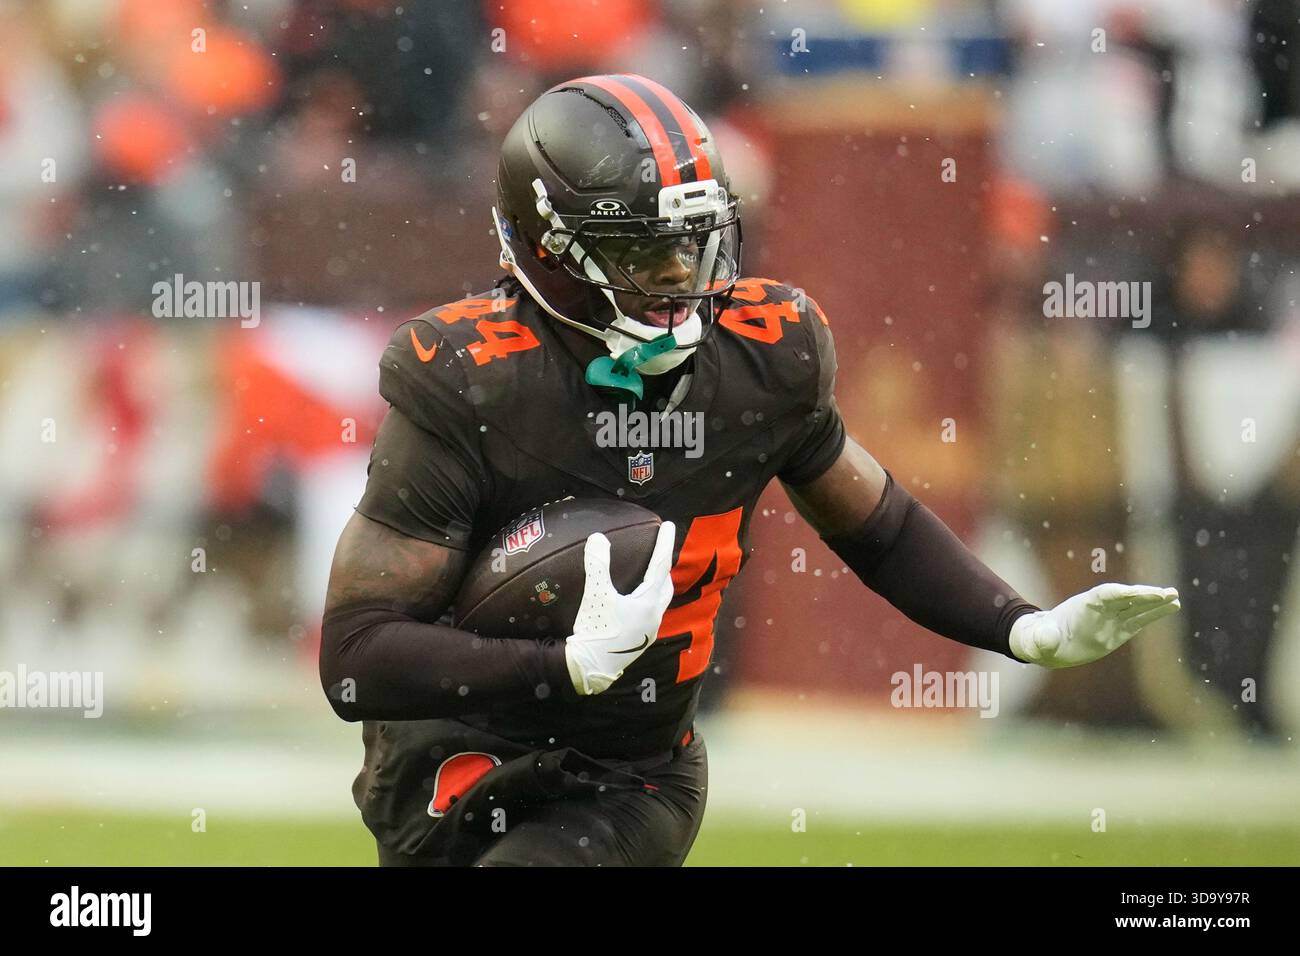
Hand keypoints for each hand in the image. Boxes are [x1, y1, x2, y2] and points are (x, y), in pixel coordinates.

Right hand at [564, 522, 675, 694]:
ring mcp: (647, 631)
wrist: (588, 668)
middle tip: (660, 551)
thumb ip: (597, 565)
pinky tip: (633, 601)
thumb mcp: (595, 595)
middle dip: (664, 567)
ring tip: (649, 575)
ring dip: (657, 586)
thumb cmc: (595, 630)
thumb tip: (597, 537)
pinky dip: (647, 600)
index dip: (664, 543)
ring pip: (659, 602)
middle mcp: (653, 617)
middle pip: (665, 586)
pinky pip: (649, 614)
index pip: (660, 566)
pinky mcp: (638, 641)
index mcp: (648, 603)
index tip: (668, 525)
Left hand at [1009, 583, 1179, 668]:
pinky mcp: (1118, 630)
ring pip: (1135, 607)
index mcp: (1082, 608)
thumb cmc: (1041, 640)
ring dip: (1155, 602)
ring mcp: (1110, 619)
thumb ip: (1043, 640)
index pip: (1104, 596)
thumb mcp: (1039, 642)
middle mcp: (1099, 610)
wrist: (1047, 641)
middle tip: (1166, 593)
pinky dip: (1154, 614)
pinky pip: (1139, 620)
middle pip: (1124, 598)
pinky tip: (1172, 607)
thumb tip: (1045, 639)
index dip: (1120, 593)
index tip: (1137, 592)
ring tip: (1175, 597)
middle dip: (1144, 596)